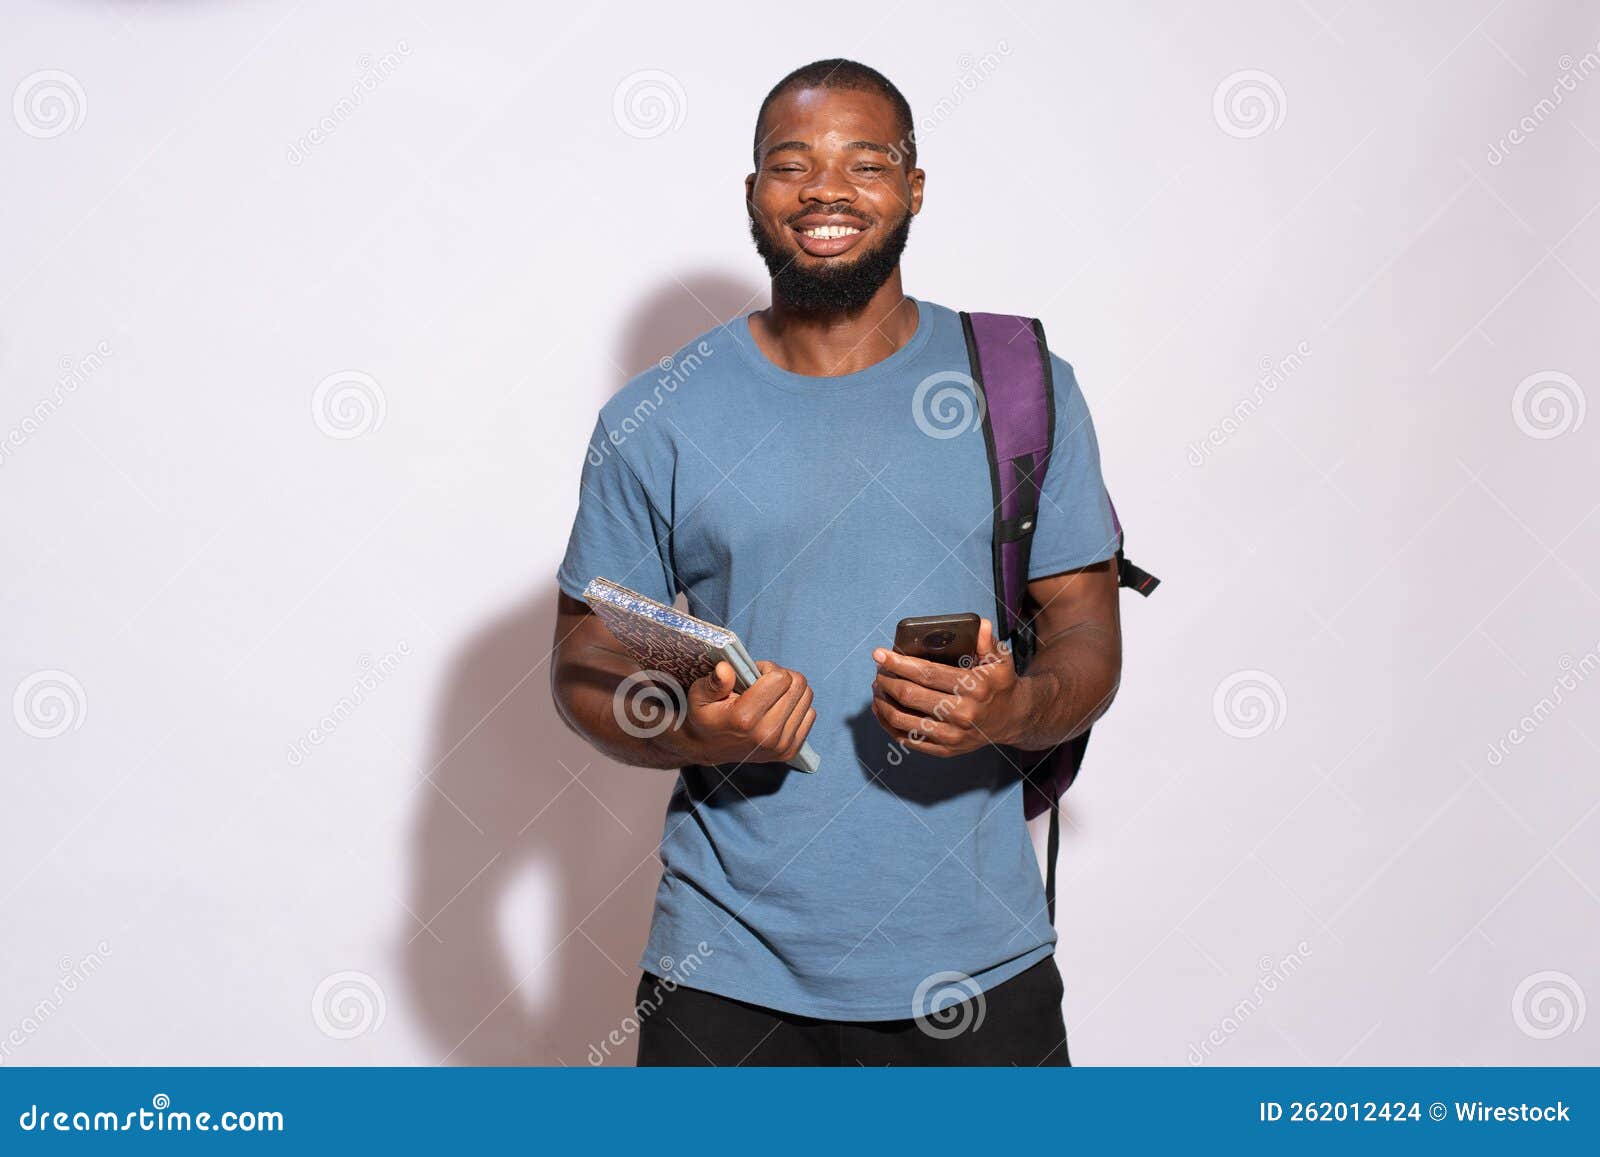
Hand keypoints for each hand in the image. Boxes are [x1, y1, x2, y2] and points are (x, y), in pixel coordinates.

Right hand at [667, 660, 815, 766]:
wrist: (707, 748)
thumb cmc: (705, 717)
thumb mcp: (699, 695)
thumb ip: (714, 682)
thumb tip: (726, 669)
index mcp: (744, 718)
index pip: (780, 678)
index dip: (768, 668)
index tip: (755, 673)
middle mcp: (766, 734)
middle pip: (798, 685)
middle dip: (782, 676)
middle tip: (765, 681)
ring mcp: (780, 745)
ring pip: (807, 698)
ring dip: (791, 690)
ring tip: (771, 694)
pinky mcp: (790, 751)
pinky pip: (810, 714)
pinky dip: (797, 706)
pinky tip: (778, 708)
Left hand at [870, 618, 1026, 756]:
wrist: (1011, 719)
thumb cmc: (1000, 684)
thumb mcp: (1001, 661)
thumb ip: (988, 642)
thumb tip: (979, 625)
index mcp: (974, 688)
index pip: (927, 674)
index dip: (899, 664)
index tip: (879, 654)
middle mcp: (962, 714)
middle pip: (910, 696)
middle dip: (887, 681)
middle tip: (878, 671)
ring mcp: (952, 735)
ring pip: (903, 720)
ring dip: (883, 703)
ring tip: (878, 688)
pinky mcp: (944, 750)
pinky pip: (907, 740)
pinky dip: (889, 725)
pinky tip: (882, 710)